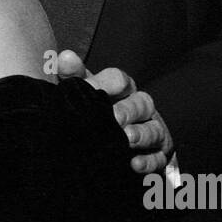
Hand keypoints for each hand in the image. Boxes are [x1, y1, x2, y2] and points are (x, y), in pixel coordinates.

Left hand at [56, 49, 173, 173]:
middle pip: (141, 103)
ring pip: (154, 130)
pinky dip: (148, 162)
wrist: (113, 148)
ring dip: (142, 135)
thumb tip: (64, 57)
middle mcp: (140, 108)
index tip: (89, 89)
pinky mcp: (157, 157)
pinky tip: (134, 164)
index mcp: (122, 90)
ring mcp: (152, 132)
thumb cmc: (97, 112)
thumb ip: (74, 76)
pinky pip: (158, 159)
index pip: (119, 80)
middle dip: (129, 110)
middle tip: (115, 117)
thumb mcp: (85, 92)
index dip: (105, 83)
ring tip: (127, 139)